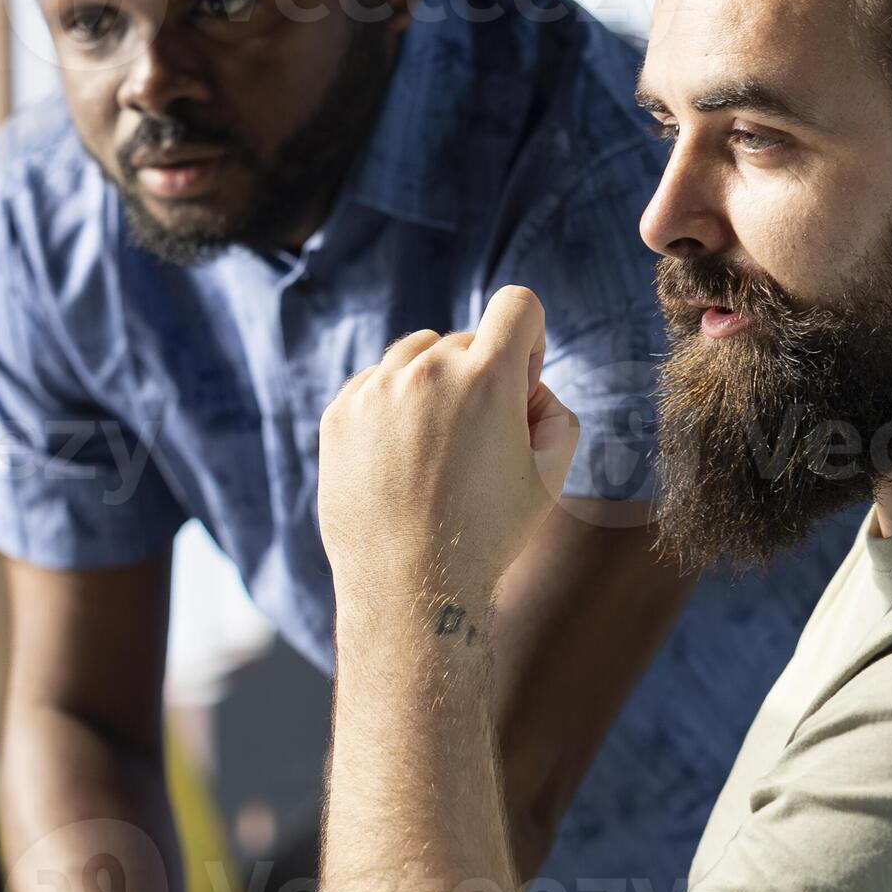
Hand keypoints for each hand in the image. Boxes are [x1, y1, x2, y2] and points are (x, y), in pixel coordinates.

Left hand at [316, 285, 579, 627]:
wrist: (409, 586)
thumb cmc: (489, 533)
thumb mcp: (551, 473)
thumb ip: (553, 407)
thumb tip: (526, 382)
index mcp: (487, 377)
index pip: (518, 305)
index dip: (529, 340)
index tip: (520, 381)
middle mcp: (426, 371)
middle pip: (465, 340)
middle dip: (480, 378)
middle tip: (479, 444)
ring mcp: (375, 390)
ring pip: (416, 354)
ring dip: (433, 385)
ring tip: (438, 449)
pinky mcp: (338, 414)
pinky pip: (375, 384)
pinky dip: (392, 408)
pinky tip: (401, 460)